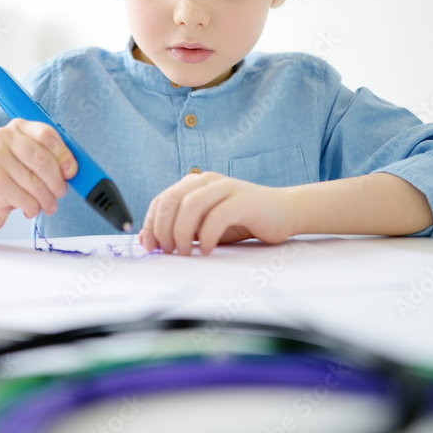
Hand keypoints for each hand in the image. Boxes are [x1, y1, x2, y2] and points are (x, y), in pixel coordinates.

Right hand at [0, 119, 77, 230]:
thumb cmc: (10, 179)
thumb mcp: (31, 163)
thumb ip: (52, 159)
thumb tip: (73, 169)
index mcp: (18, 127)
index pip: (47, 135)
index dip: (64, 155)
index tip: (71, 171)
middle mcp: (3, 137)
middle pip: (44, 160)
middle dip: (57, 182)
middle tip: (59, 192)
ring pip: (37, 184)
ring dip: (47, 200)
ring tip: (44, 204)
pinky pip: (27, 200)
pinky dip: (33, 209)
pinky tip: (27, 208)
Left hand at [139, 172, 295, 254]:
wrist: (284, 212)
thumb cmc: (243, 221)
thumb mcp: (204, 227)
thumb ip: (179, 230)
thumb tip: (147, 240)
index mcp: (195, 184)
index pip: (162, 200)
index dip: (151, 223)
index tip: (150, 246)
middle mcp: (208, 180)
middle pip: (172, 200)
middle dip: (163, 228)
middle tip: (168, 250)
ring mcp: (226, 187)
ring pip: (191, 205)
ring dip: (182, 232)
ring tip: (185, 251)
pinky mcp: (243, 199)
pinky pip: (217, 215)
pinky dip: (207, 235)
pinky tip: (207, 249)